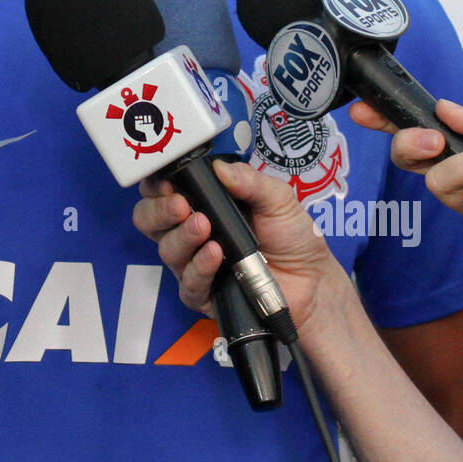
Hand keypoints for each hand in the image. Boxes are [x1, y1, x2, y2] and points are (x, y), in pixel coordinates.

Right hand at [133, 160, 342, 336]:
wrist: (313, 281)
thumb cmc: (292, 236)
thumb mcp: (278, 199)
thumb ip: (250, 181)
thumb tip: (219, 167)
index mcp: (203, 203)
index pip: (162, 190)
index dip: (158, 184)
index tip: (169, 181)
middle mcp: (190, 231)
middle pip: (149, 220)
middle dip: (158, 210)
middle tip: (180, 204)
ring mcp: (193, 263)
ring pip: (166, 249)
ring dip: (182, 236)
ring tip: (204, 226)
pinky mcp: (202, 293)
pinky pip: (188, 282)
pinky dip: (199, 266)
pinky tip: (214, 254)